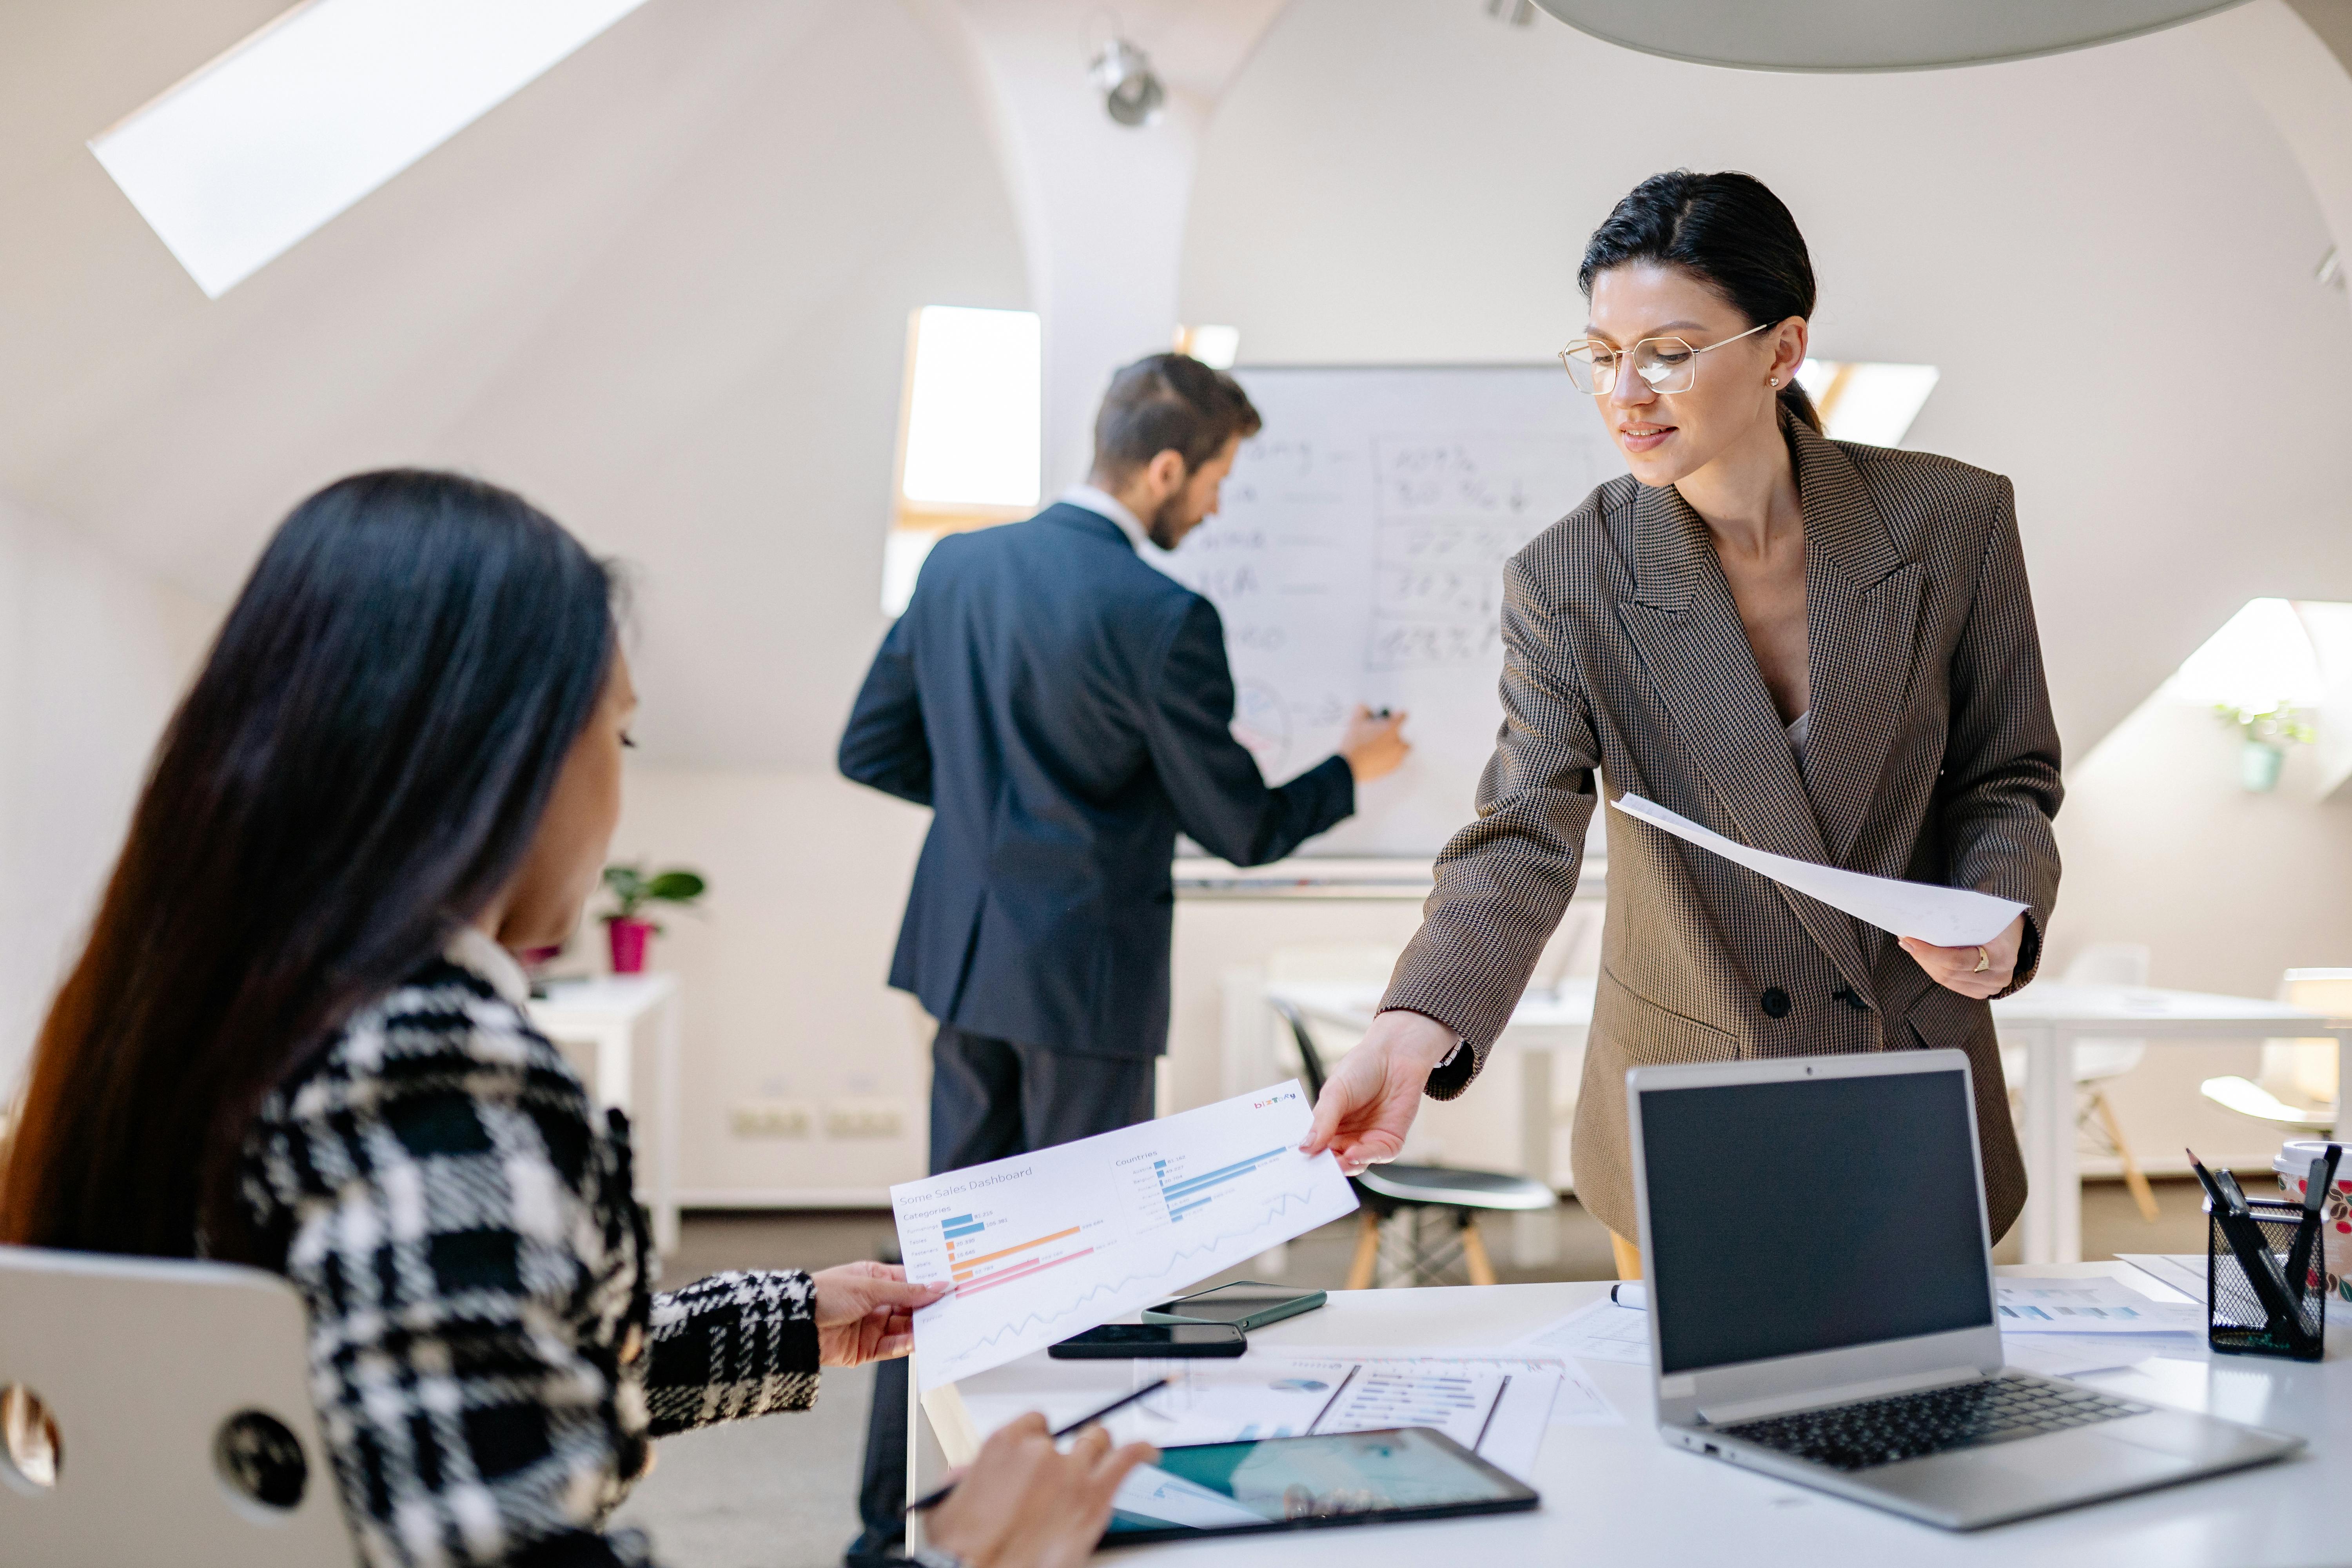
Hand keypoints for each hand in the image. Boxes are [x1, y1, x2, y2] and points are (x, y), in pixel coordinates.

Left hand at [810, 1261, 945, 1366]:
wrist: (795, 1324)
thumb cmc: (825, 1295)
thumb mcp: (869, 1287)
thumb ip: (906, 1291)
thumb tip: (937, 1286)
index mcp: (875, 1279)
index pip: (910, 1282)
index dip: (930, 1285)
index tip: (952, 1288)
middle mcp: (876, 1302)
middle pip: (911, 1307)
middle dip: (930, 1309)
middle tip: (953, 1310)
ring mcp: (872, 1326)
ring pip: (905, 1329)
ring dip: (921, 1329)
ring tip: (940, 1328)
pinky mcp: (866, 1349)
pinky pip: (892, 1348)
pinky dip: (906, 1345)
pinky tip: (918, 1342)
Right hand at [924, 1413, 1155, 1567]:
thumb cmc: (963, 1549)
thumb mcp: (946, 1504)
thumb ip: (961, 1479)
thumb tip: (967, 1475)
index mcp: (1004, 1445)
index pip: (1035, 1425)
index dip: (1040, 1442)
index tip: (1042, 1454)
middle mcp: (1040, 1451)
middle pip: (1068, 1434)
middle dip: (1071, 1446)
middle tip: (1073, 1464)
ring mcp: (1070, 1471)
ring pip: (1098, 1443)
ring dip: (1101, 1451)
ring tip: (1108, 1458)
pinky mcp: (1093, 1497)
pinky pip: (1127, 1458)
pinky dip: (1142, 1450)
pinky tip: (1149, 1451)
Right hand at [1297, 1009, 1457, 1175]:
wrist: (1395, 1055)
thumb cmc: (1361, 1069)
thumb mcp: (1335, 1092)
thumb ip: (1322, 1120)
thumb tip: (1304, 1148)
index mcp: (1328, 1126)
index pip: (1314, 1148)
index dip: (1306, 1157)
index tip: (1295, 1165)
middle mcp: (1347, 1137)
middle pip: (1332, 1161)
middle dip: (1324, 1168)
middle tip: (1314, 1171)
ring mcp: (1368, 1141)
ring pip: (1353, 1165)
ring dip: (1343, 1166)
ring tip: (1333, 1162)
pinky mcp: (1389, 1142)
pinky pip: (1376, 1156)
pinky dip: (1363, 1158)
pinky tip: (1352, 1154)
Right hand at [1339, 705, 1409, 781]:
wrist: (1349, 766)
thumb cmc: (1354, 743)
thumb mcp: (1355, 720)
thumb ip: (1362, 709)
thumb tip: (1365, 708)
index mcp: (1391, 729)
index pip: (1403, 716)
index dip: (1396, 715)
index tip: (1390, 718)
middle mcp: (1397, 743)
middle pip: (1402, 736)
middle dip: (1393, 735)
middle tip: (1380, 736)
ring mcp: (1396, 757)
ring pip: (1400, 751)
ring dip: (1392, 748)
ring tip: (1377, 748)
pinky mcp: (1391, 768)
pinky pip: (1394, 761)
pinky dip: (1388, 759)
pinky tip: (1375, 758)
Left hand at [1898, 913, 2025, 1000]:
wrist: (2016, 930)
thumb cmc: (1997, 916)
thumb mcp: (1983, 912)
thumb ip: (1959, 919)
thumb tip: (1921, 920)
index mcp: (2003, 956)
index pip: (1957, 961)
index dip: (1929, 952)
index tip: (1908, 938)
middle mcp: (1999, 976)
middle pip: (1949, 972)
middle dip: (1923, 956)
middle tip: (1905, 940)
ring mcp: (1992, 987)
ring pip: (1947, 980)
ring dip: (1926, 963)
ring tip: (1910, 946)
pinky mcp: (1982, 991)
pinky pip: (1952, 984)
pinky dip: (1936, 969)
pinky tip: (1924, 957)